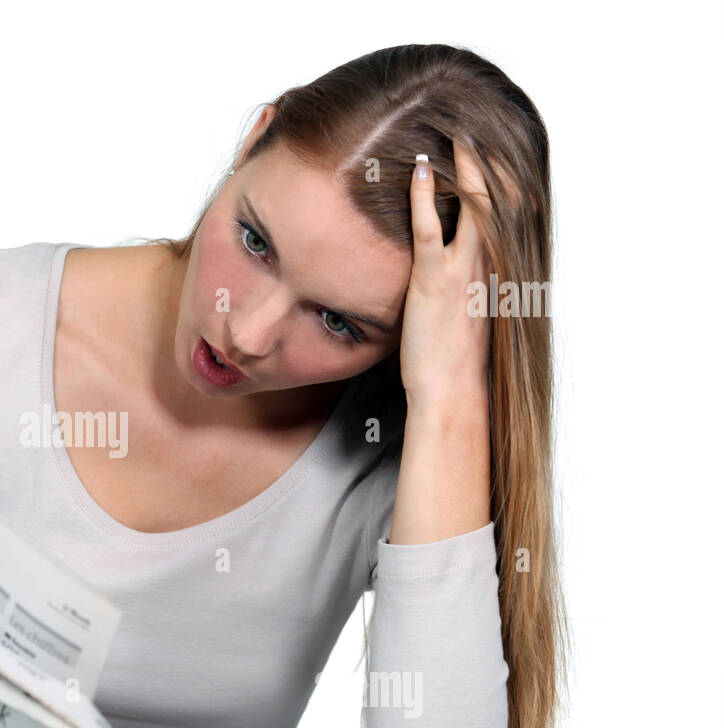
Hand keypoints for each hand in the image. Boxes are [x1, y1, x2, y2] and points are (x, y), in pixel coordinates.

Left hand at [399, 137, 492, 406]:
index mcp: (501, 272)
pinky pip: (431, 229)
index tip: (497, 154)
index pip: (512, 214)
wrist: (452, 391)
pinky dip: (426, 197)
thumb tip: (463, 274)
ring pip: (472, 205)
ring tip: (456, 134)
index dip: (507, 181)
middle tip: (479, 130)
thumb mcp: (473, 317)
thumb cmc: (456, 361)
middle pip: (502, 199)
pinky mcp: (434, 280)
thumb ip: (473, 288)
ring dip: (465, 167)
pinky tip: (422, 170)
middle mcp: (490, 265)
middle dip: (492, 162)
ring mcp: (463, 270)